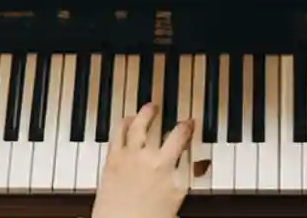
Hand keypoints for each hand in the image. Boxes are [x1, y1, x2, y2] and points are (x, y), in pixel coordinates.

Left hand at [92, 102, 193, 217]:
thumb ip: (185, 177)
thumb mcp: (176, 198)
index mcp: (165, 166)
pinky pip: (116, 135)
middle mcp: (146, 156)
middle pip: (154, 127)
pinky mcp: (110, 161)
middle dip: (157, 116)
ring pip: (134, 126)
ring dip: (139, 115)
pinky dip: (121, 126)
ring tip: (142, 111)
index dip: (186, 126)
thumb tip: (196, 166)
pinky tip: (122, 125)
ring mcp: (127, 156)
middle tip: (158, 108)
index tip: (189, 123)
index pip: (180, 136)